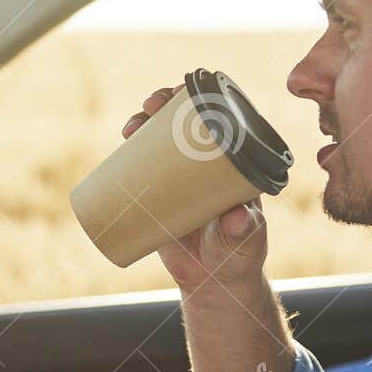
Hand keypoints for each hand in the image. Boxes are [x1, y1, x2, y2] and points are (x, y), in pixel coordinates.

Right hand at [122, 86, 268, 292]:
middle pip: (188, 118)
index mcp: (237, 160)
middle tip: (152, 104)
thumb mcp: (246, 242)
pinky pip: (145, 161)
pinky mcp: (161, 190)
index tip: (187, 92)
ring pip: (162, 136)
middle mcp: (210, 160)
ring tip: (133, 124)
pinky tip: (126, 133)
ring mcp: (183, 174)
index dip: (205, 96)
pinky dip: (133, 145)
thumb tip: (237, 217)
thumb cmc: (239, 256)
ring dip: (146, 119)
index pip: (224, 116)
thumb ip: (245, 230)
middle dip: (167, 102)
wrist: (212, 280)